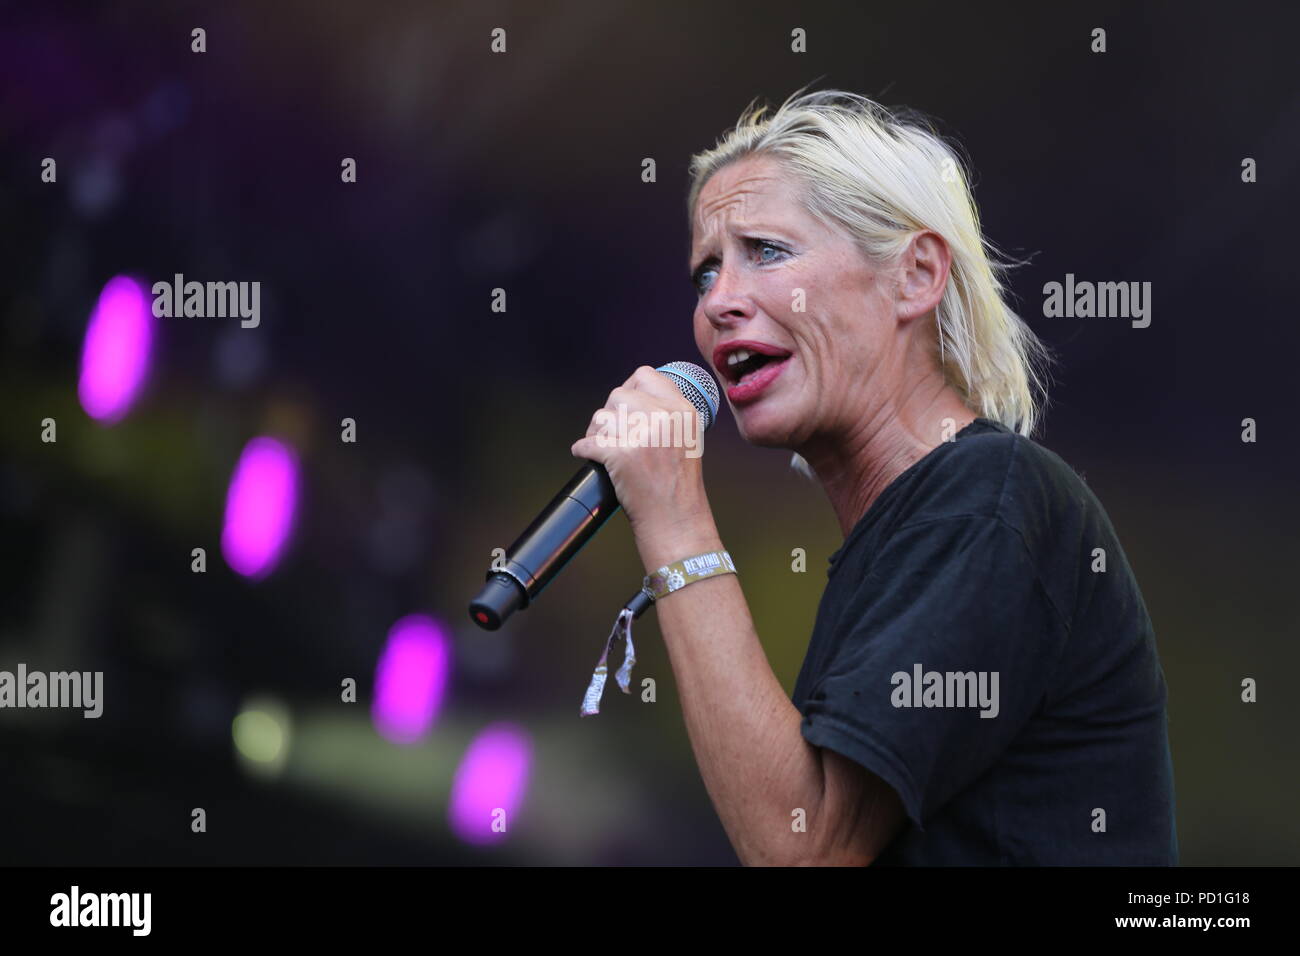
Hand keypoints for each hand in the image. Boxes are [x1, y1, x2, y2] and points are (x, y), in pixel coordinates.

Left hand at [569, 366, 719, 565]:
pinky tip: (585, 453)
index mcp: (682, 410)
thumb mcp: (687, 438)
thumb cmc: (678, 484)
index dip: (629, 387)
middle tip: (610, 432)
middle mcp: (664, 418)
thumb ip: (667, 414)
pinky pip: (587, 443)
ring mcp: (642, 436)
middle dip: (610, 414)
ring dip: (596, 431)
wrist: (676, 519)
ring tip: (602, 446)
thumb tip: (635, 398)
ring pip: (601, 417)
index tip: (624, 404)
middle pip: (618, 395)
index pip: (645, 375)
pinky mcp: (621, 455)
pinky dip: (582, 449)